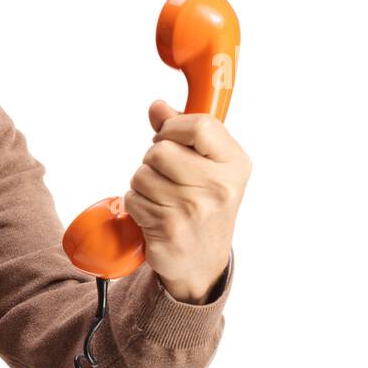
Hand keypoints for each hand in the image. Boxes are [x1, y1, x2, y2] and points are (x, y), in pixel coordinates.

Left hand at [123, 99, 250, 303]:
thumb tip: (157, 107)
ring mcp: (194, 209)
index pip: (199, 125)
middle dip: (153, 160)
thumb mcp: (208, 166)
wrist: (202, 261)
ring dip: (143, 184)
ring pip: (141, 174)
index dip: (173, 127)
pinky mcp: (169, 228)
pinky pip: (133, 199)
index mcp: (235, 164)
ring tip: (162, 198)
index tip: (170, 138)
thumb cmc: (204, 206)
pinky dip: (136, 204)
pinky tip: (155, 215)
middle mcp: (219, 186)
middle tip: (166, 176)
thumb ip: (183, 132)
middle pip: (160, 150)